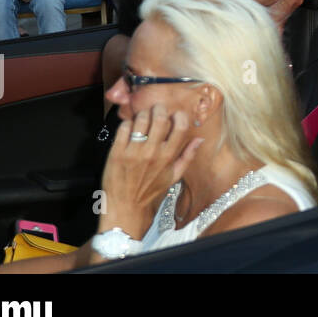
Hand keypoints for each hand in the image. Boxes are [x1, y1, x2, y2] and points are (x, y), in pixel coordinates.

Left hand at [99, 106, 203, 239]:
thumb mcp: (173, 176)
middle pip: (160, 118)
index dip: (179, 116)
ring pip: (141, 119)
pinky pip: (124, 127)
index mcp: (168, 157)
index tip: (175, 115)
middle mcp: (152, 153)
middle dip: (159, 108)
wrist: (125, 207)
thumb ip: (188, 156)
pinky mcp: (117, 152)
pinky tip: (129, 128)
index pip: (180, 127)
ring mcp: (133, 152)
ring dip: (143, 114)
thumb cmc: (150, 192)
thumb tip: (200, 139)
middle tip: (157, 109)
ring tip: (142, 118)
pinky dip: (127, 123)